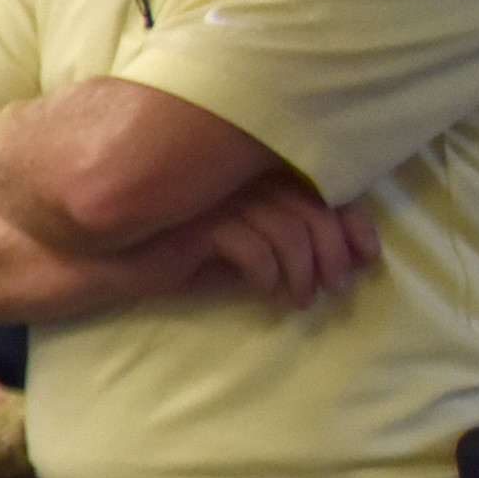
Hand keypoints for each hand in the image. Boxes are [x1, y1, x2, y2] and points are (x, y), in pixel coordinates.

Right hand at [187, 173, 377, 309]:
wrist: (111, 265)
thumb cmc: (180, 256)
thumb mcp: (246, 248)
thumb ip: (286, 243)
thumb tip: (342, 261)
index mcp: (258, 176)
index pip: (326, 186)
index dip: (354, 221)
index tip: (366, 257)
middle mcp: (243, 178)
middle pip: (314, 208)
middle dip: (334, 253)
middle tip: (336, 289)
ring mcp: (220, 195)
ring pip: (289, 229)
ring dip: (304, 271)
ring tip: (302, 301)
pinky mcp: (198, 221)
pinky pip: (253, 246)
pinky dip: (268, 274)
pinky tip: (266, 293)